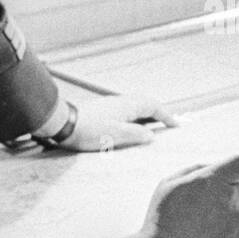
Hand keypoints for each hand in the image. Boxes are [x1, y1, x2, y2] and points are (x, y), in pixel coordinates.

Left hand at [60, 95, 175, 151]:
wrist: (62, 123)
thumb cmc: (89, 130)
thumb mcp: (116, 135)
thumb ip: (136, 135)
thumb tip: (151, 135)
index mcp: (128, 106)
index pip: (153, 107)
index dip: (166, 116)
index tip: (176, 125)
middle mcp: (121, 102)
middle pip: (145, 104)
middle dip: (158, 113)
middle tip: (167, 124)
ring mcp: (110, 105)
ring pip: (134, 108)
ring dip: (145, 116)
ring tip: (151, 128)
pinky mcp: (102, 111)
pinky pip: (125, 112)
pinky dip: (134, 119)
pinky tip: (129, 129)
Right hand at [113, 154, 238, 237]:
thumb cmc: (161, 220)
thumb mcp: (169, 183)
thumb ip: (196, 170)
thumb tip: (214, 168)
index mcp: (212, 182)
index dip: (235, 169)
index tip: (228, 176)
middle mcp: (228, 201)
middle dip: (225, 195)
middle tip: (202, 207)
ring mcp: (235, 225)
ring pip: (237, 214)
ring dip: (224, 217)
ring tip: (198, 228)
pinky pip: (235, 235)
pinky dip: (223, 237)